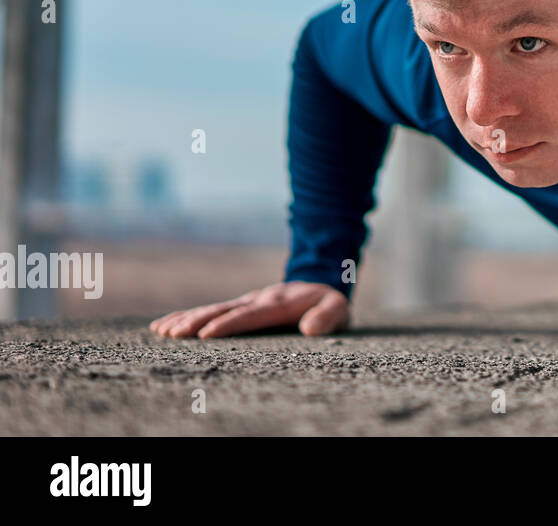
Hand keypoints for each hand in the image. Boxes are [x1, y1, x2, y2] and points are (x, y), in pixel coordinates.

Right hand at [149, 281, 348, 338]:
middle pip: (224, 310)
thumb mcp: (337, 308)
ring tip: (162, 330)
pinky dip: (187, 316)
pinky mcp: (240, 305)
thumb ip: (327, 316)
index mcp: (279, 304)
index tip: (205, 334)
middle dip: (198, 321)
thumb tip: (310, 328)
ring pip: (213, 309)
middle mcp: (258, 300)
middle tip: (173, 333)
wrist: (321, 281)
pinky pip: (211, 310)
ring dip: (187, 319)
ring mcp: (247, 301)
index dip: (228, 324)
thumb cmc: (329, 303)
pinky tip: (164, 325)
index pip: (250, 315)